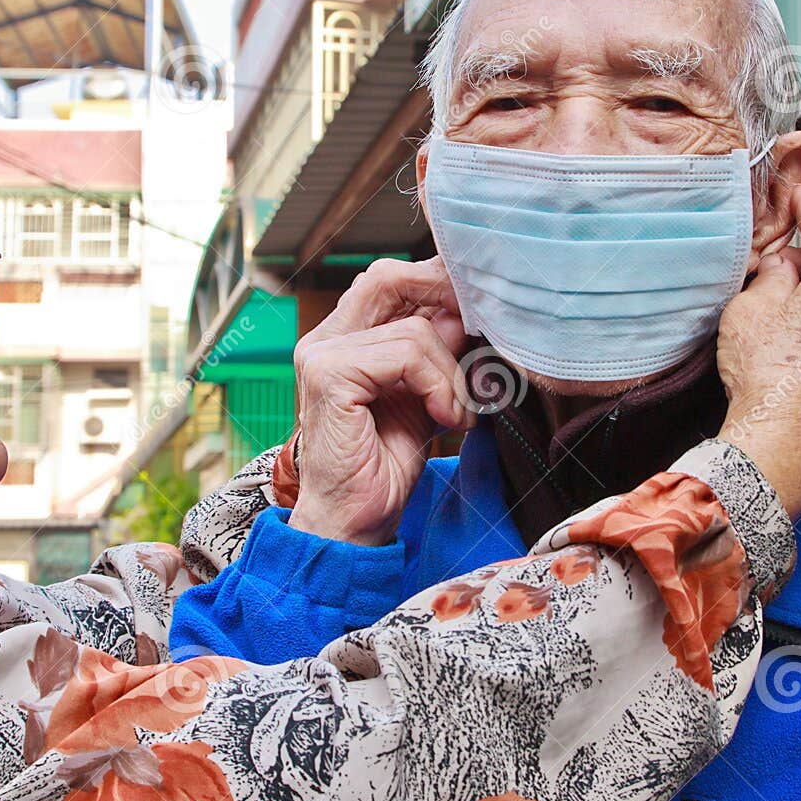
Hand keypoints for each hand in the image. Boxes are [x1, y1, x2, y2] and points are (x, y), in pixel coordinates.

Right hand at [287, 258, 474, 544]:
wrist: (353, 523)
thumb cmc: (382, 468)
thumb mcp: (424, 398)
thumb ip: (437, 355)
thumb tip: (465, 312)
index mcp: (340, 340)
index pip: (388, 281)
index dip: (435, 284)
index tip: (476, 312)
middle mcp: (323, 340)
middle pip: (390, 278)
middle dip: (444, 300)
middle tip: (478, 335)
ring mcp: (322, 355)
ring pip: (414, 328)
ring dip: (451, 373)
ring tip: (455, 413)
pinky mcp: (331, 375)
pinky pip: (407, 354)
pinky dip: (439, 386)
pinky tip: (443, 419)